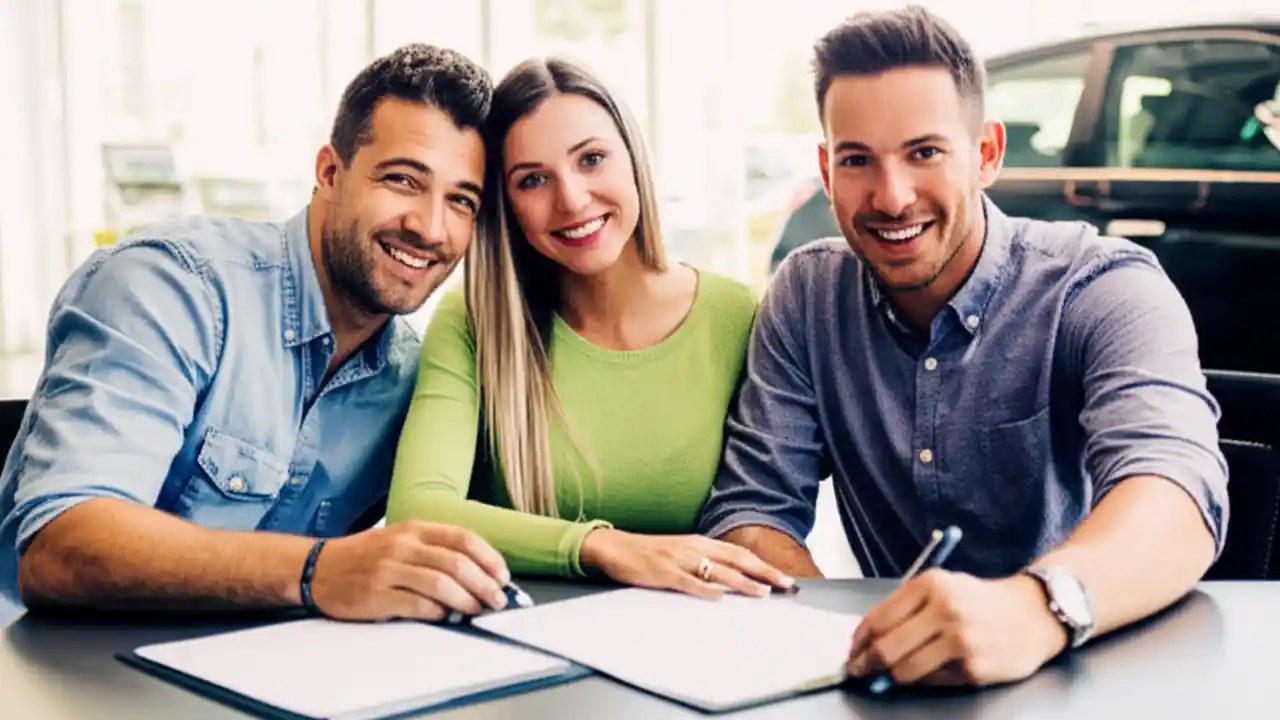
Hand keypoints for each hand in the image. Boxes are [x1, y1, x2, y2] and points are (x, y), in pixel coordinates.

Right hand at [309, 521, 511, 621]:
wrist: (317, 568)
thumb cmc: (366, 557)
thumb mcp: (401, 539)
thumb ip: (435, 551)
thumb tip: (479, 574)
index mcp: (415, 529)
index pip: (463, 538)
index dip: (489, 558)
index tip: (503, 576)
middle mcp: (403, 545)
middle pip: (457, 563)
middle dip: (484, 584)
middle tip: (497, 600)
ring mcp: (388, 569)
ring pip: (441, 584)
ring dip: (466, 601)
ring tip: (477, 611)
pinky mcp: (376, 594)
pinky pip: (417, 605)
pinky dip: (438, 612)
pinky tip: (446, 617)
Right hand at [579, 529, 794, 597]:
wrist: (616, 547)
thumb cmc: (651, 553)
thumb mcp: (682, 551)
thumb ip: (705, 561)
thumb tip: (731, 577)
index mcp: (700, 542)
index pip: (738, 553)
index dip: (762, 564)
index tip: (783, 577)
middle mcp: (693, 547)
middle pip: (735, 559)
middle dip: (762, 572)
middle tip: (784, 584)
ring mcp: (678, 559)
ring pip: (716, 570)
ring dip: (741, 582)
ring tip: (761, 592)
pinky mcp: (662, 572)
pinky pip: (687, 581)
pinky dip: (704, 588)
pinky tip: (719, 596)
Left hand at [846, 570, 1067, 686]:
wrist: (1035, 613)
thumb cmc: (980, 601)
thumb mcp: (943, 589)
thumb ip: (907, 610)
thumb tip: (868, 642)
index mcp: (930, 584)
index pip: (878, 618)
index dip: (859, 642)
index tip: (852, 653)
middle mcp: (945, 609)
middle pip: (887, 647)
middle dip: (866, 665)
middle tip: (859, 673)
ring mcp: (961, 639)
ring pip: (906, 670)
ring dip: (892, 678)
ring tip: (889, 677)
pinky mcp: (975, 666)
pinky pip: (934, 681)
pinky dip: (925, 681)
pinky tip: (929, 674)